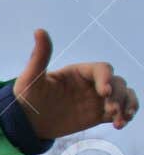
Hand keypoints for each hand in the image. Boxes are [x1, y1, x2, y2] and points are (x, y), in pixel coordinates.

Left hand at [14, 29, 136, 138]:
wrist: (27, 124)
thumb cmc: (28, 98)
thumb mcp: (31, 79)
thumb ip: (39, 57)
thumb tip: (39, 30)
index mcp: (79, 72)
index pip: (102, 69)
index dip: (106, 78)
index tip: (104, 92)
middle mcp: (91, 83)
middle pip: (117, 82)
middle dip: (118, 95)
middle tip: (111, 111)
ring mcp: (96, 99)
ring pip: (123, 95)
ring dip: (127, 105)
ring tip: (121, 120)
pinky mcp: (98, 114)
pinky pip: (119, 112)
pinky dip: (125, 115)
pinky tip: (121, 123)